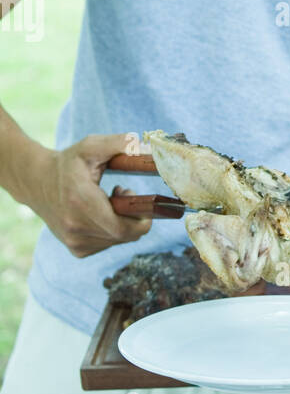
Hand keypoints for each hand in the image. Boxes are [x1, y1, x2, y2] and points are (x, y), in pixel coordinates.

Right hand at [25, 133, 152, 256]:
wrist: (36, 182)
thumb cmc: (68, 163)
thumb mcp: (91, 146)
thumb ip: (121, 143)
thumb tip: (149, 148)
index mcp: (81, 202)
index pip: (123, 229)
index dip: (141, 221)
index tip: (142, 203)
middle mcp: (76, 227)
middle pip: (125, 235)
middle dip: (133, 217)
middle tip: (123, 193)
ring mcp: (75, 242)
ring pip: (118, 241)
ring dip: (122, 223)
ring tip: (108, 200)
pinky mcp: (77, 250)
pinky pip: (108, 244)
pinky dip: (111, 231)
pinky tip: (100, 213)